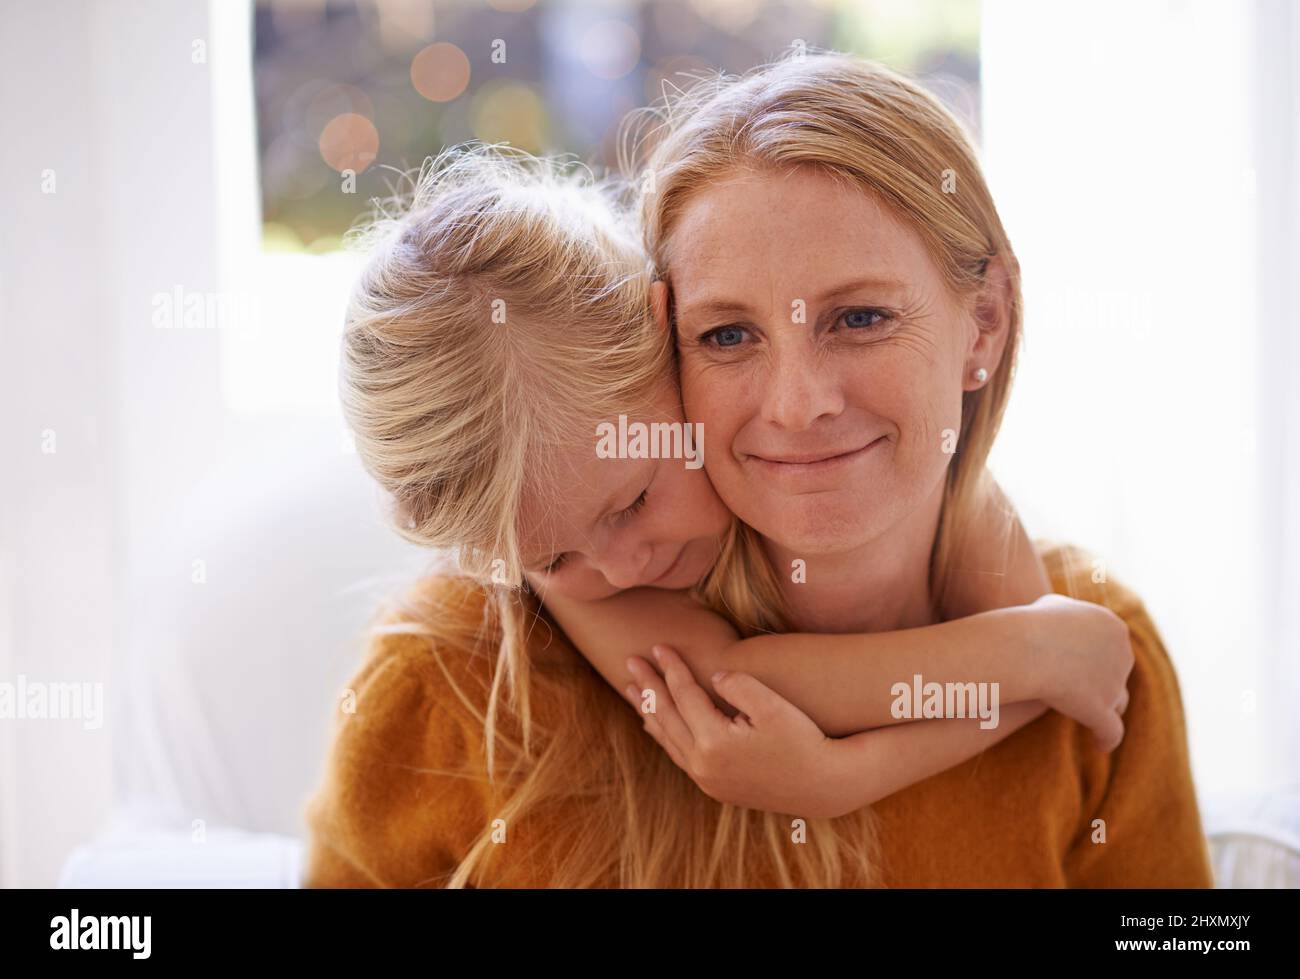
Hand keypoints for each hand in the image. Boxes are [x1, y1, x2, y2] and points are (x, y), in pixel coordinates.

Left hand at [620, 645, 857, 819]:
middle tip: (630, 661)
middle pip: (667, 717)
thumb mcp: (773, 705)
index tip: (658, 645)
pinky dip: (665, 736)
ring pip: (668, 739)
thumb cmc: (804, 739)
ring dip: (650, 712)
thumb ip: (738, 684)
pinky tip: (657, 724)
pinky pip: (680, 756)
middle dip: (648, 687)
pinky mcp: (716, 788)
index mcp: (713, 742)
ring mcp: (707, 780)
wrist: (824, 785)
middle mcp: (703, 765)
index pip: (684, 696)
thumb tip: (713, 675)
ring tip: (633, 690)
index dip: (671, 668)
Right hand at [1024, 594, 1133, 751]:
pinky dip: (1106, 738)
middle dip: (1104, 682)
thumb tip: (1063, 615)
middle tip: (1080, 690)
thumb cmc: (1030, 623)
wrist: (1024, 647)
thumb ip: (1065, 611)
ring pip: (1118, 702)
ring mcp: (1115, 683)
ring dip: (1106, 708)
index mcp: (1114, 627)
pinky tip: (1099, 745)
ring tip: (1091, 718)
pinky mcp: (1101, 710)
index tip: (1080, 666)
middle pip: (1119, 673)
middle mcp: (1123, 654)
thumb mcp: (1050, 605)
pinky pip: (1112, 731)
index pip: (1113, 646)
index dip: (1098, 657)